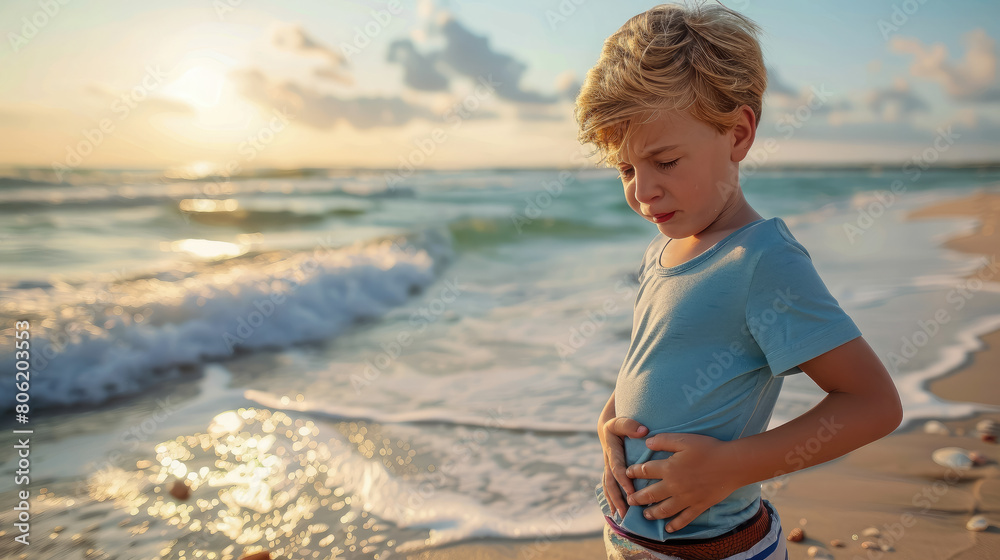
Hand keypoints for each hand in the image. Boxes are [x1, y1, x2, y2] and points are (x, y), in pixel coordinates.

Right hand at [599, 417, 647, 517]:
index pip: (617, 468)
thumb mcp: (621, 420)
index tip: (632, 492)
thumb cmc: (618, 424)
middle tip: (625, 512)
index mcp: (611, 450)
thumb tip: (643, 432)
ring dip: (614, 502)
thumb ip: (630, 425)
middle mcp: (608, 461)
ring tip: (621, 517)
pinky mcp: (610, 473)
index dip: (623, 480)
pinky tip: (616, 512)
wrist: (607, 427)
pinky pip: (609, 488)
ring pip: (609, 487)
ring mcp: (608, 468)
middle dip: (618, 498)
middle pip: (611, 482)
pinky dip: (612, 500)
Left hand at [625, 433, 741, 532]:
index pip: (645, 471)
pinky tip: (669, 529)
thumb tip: (646, 442)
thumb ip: (664, 440)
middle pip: (650, 494)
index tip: (627, 473)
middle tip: (629, 501)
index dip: (634, 472)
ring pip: (664, 510)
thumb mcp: (684, 440)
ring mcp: (686, 499)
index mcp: (668, 468)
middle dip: (637, 498)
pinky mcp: (698, 506)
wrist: (732, 464)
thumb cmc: (708, 449)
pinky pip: (684, 519)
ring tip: (644, 515)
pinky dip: (675, 525)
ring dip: (652, 513)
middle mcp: (674, 486)